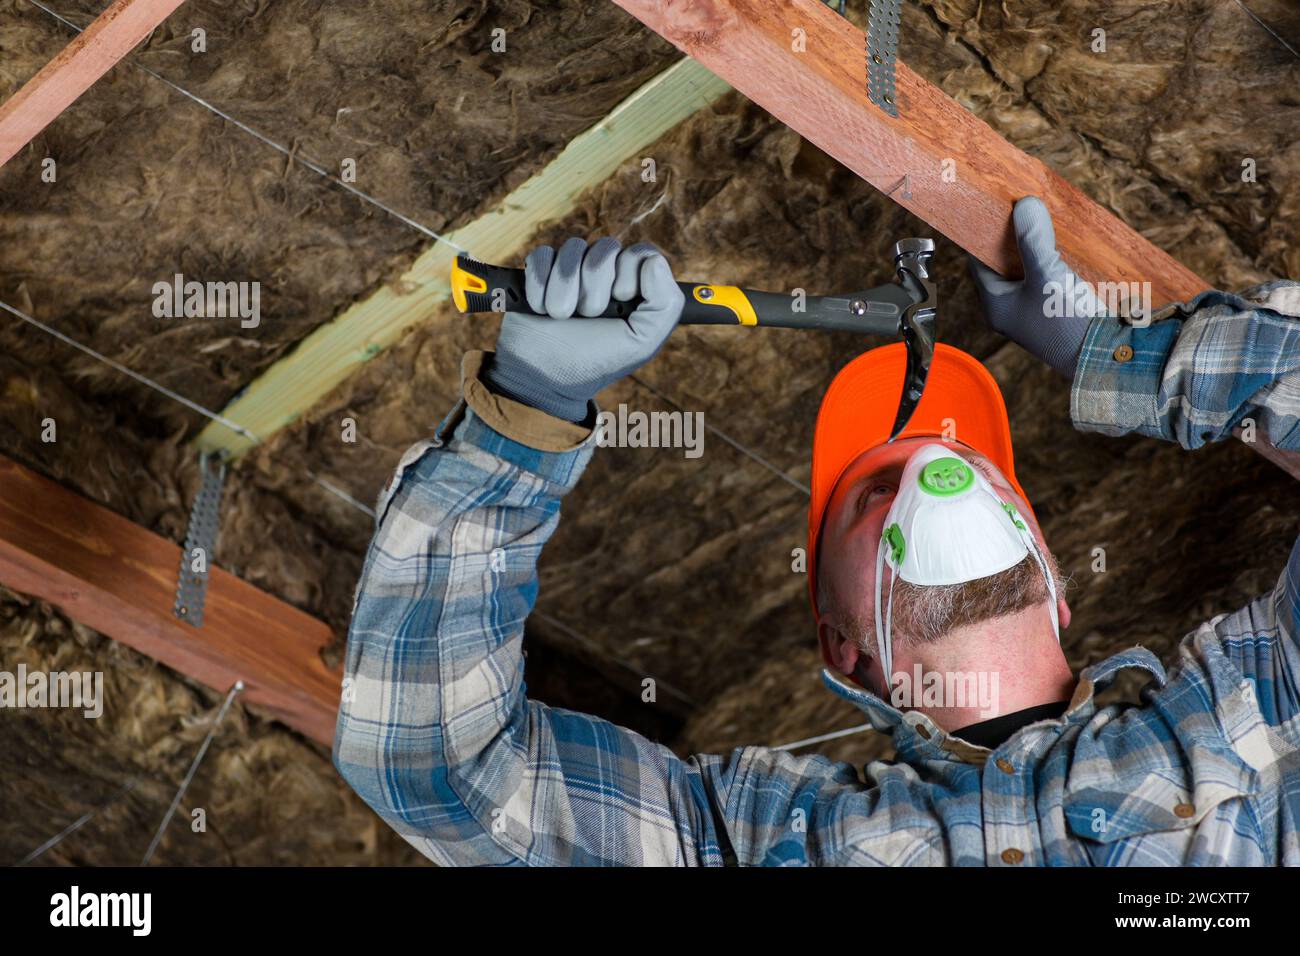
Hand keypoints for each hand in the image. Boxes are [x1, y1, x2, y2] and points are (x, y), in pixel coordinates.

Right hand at [483, 237, 683, 421]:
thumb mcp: (641, 343)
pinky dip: (539, 285)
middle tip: (588, 316)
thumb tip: (654, 261)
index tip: (620, 300)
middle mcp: (603, 275)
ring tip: (561, 316)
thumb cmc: (594, 361)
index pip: (641, 254)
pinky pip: (542, 255)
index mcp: (631, 288)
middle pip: (606, 248)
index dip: (629, 273)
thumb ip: (666, 304)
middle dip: (594, 288)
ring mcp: (570, 270)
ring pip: (573, 249)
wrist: (542, 376)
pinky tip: (540, 308)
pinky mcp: (538, 271)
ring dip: (564, 288)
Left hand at [970, 196, 1107, 378]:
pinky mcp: (1054, 310)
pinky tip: (1063, 245)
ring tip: (1043, 220)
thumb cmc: (1066, 322)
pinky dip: (1051, 261)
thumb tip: (1024, 205)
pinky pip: (1046, 278)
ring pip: (1027, 270)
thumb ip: (1033, 240)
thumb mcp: (1047, 275)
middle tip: (1023, 208)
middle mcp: (1009, 309)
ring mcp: (1031, 311)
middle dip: (1014, 238)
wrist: (1103, 356)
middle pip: (1003, 264)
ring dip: (1035, 248)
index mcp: (995, 304)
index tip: (997, 209)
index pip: (979, 261)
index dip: (986, 234)